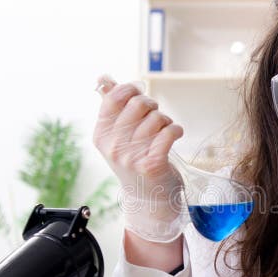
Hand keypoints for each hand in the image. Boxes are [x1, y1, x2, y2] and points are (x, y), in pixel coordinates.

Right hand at [93, 75, 185, 241]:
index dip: (131, 89)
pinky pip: (169, 132)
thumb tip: (103, 78)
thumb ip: (111, 106)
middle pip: (138, 104)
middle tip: (155, 118)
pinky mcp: (152, 164)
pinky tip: (174, 135)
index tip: (139, 95)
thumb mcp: (117, 135)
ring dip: (166, 122)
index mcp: (101, 134)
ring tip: (163, 132)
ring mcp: (131, 157)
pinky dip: (176, 130)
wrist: (148, 198)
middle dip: (152, 106)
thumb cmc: (135, 161)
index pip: (113, 97)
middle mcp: (112, 146)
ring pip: (157, 118)